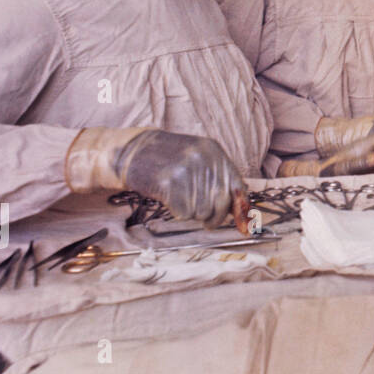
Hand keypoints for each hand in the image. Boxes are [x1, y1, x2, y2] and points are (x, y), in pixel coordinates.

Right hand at [115, 130, 246, 228]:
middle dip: (216, 217)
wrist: (131, 152)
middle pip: (222, 202)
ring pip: (203, 210)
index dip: (239, 206)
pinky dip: (179, 213)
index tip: (242, 223)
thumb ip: (218, 177)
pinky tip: (171, 201)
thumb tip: (240, 206)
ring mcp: (186, 171)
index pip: (237, 184)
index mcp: (213, 150)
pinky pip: (184, 213)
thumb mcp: (197, 158)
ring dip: (194, 213)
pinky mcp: (168, 184)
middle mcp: (203, 159)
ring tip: (182, 200)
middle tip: (207, 221)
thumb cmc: (167, 159)